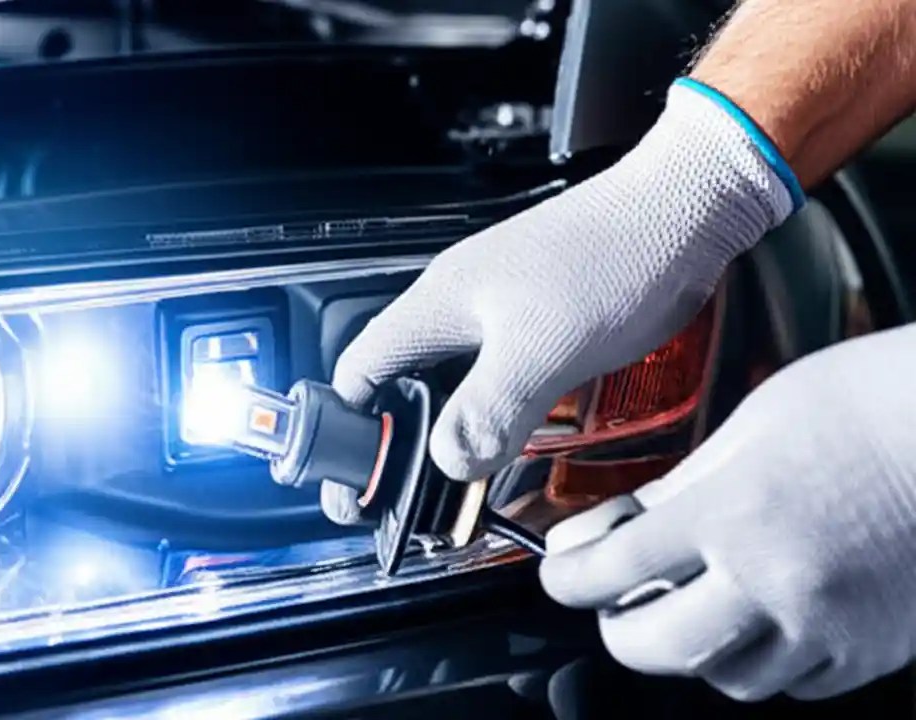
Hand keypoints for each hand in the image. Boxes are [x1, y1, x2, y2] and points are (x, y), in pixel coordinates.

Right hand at [327, 83, 793, 503]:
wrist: (686, 206)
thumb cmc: (616, 255)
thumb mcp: (543, 349)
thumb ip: (488, 412)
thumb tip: (448, 462)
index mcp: (438, 305)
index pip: (359, 369)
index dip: (347, 429)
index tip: (352, 479)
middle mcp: (458, 300)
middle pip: (398, 376)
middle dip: (397, 436)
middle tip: (407, 489)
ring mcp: (498, 304)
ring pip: (448, 375)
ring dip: (449, 423)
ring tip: (460, 472)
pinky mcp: (539, 312)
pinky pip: (494, 369)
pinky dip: (494, 409)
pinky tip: (519, 430)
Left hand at [540, 325, 915, 701]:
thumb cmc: (868, 403)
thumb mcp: (750, 426)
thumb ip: (679, 487)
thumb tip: (619, 525)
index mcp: (732, 512)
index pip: (611, 569)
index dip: (567, 578)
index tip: (560, 574)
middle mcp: (777, 580)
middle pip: (655, 646)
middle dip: (618, 628)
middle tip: (613, 601)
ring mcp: (830, 625)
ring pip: (725, 678)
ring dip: (691, 649)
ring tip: (692, 605)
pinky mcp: (874, 649)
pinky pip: (795, 685)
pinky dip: (762, 663)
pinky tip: (760, 620)